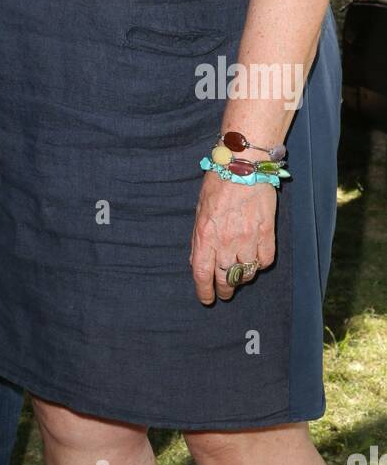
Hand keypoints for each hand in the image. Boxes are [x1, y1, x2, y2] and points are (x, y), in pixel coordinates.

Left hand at [190, 170, 275, 302]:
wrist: (243, 165)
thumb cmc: (218, 183)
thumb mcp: (199, 210)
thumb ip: (199, 238)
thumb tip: (197, 262)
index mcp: (205, 235)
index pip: (202, 274)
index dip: (205, 291)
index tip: (207, 298)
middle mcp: (226, 241)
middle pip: (226, 279)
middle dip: (224, 289)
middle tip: (225, 291)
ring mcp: (248, 239)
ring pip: (247, 273)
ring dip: (243, 277)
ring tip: (240, 273)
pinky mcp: (267, 233)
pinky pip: (265, 261)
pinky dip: (260, 264)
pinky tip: (256, 259)